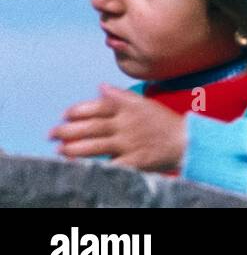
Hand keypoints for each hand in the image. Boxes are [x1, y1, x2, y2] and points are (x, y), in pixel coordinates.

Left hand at [49, 84, 186, 171]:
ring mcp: (130, 143)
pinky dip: (93, 167)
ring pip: (95, 146)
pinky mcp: (134, 161)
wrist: (185, 141)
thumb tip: (100, 87)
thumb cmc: (162, 121)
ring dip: (74, 149)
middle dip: (68, 130)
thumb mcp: (144, 102)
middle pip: (92, 126)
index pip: (99, 106)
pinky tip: (79, 167)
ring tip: (60, 150)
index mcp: (130, 108)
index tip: (64, 115)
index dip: (78, 110)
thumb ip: (121, 95)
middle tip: (52, 134)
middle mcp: (128, 124)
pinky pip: (109, 165)